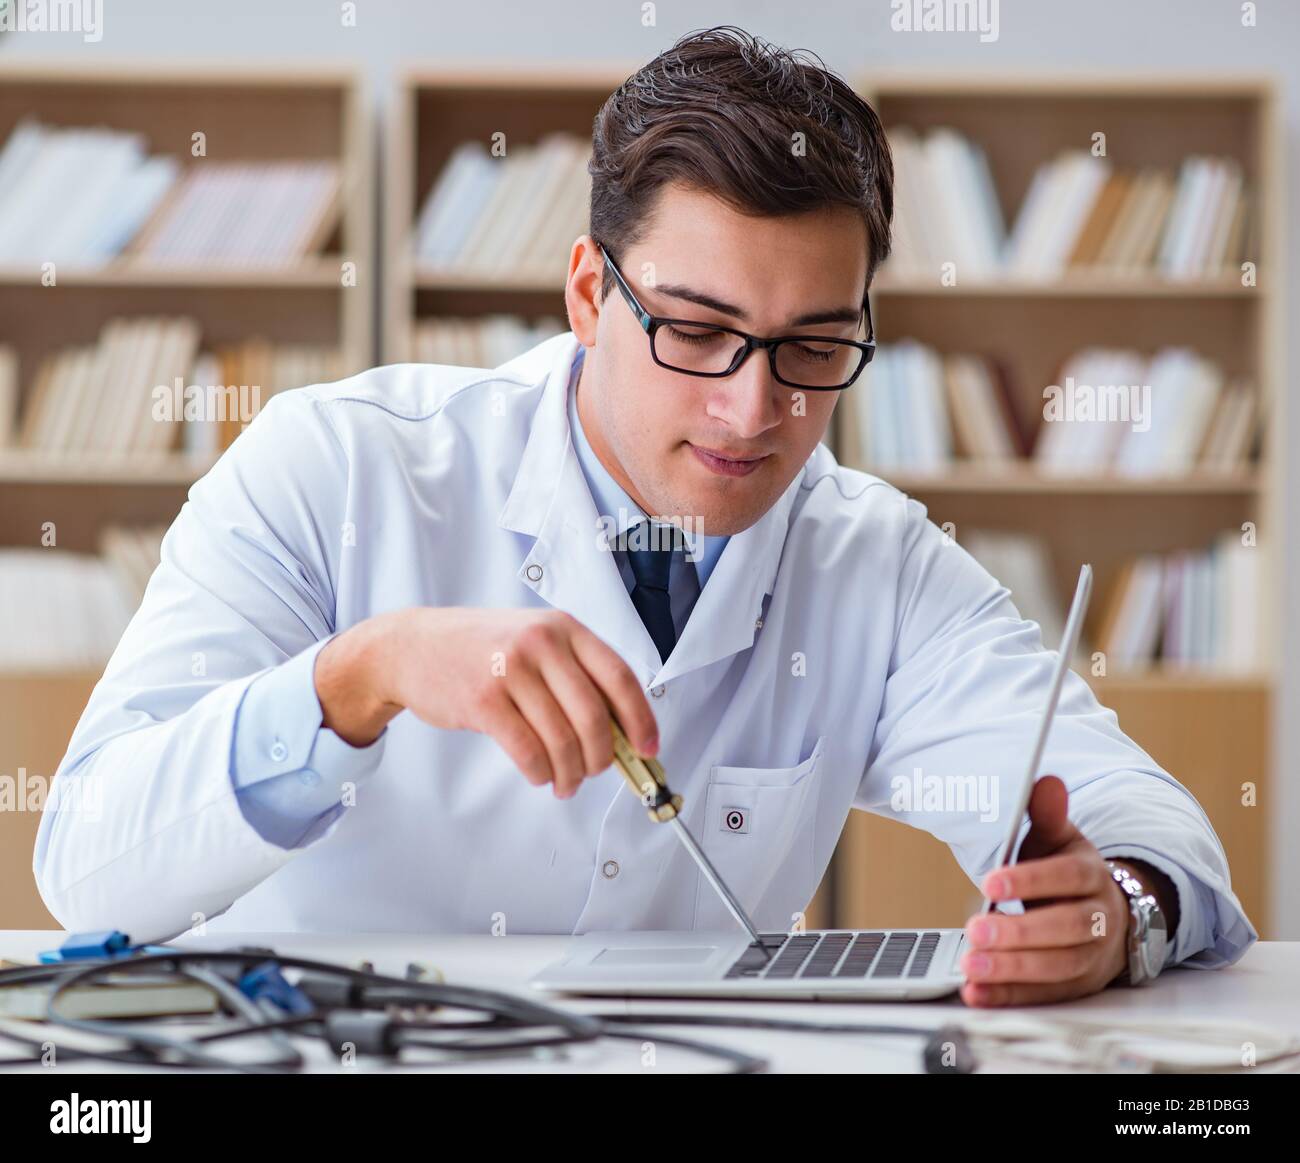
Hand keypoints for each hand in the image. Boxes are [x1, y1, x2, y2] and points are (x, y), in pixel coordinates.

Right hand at [315, 608, 658, 798]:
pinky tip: (540, 774)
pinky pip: (528, 751)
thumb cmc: (481, 648)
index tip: (647, 748)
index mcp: (564, 627)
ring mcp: (511, 669)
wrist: (412, 645)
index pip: (620, 677)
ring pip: (562, 740)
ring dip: (570, 773)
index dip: (640, 719)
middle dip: (603, 757)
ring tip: (566, 781)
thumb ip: (575, 674)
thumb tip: (620, 729)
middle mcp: (541, 643)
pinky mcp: (483, 700)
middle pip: (594, 716)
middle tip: (596, 771)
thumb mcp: (535, 639)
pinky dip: (541, 772)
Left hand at [959, 775, 1129, 1006]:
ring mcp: (1092, 957)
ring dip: (1013, 970)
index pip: (1066, 877)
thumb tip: (1046, 781)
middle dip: (1020, 932)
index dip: (1030, 880)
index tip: (990, 882)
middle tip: (974, 929)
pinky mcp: (1078, 987)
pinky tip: (975, 994)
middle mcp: (1099, 919)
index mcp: (1092, 875)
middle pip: (1066, 928)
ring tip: (972, 966)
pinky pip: (1045, 996)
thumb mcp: (1058, 841)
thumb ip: (1047, 815)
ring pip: (1059, 967)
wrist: (1109, 916)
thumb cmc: (1068, 875)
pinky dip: (1009, 997)